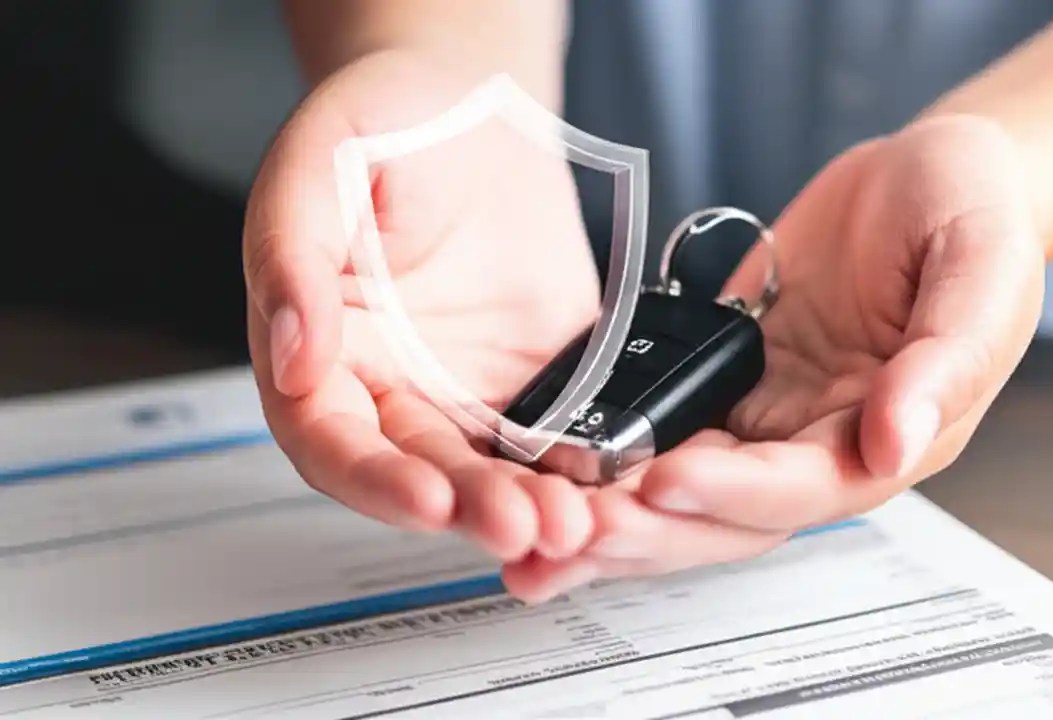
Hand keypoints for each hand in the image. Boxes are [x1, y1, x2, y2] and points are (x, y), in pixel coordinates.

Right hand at [243, 50, 600, 560]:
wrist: (476, 108)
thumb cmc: (385, 123)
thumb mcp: (321, 160)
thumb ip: (290, 253)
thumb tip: (290, 357)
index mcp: (319, 349)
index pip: (328, 439)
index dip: (372, 477)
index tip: (427, 498)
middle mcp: (391, 386)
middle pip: (418, 474)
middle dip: (468, 508)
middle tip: (522, 526)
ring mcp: (465, 391)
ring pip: (489, 470)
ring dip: (526, 504)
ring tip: (573, 524)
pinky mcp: (533, 383)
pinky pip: (553, 438)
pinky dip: (578, 467)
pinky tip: (610, 485)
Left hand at [503, 115, 1045, 600]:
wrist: (925, 172)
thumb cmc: (973, 214)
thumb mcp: (982, 270)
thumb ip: (948, 358)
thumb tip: (898, 440)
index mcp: (898, 431)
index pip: (809, 488)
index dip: (737, 493)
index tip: (667, 480)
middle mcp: (827, 440)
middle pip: (733, 514)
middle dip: (653, 528)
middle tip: (573, 527)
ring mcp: (773, 415)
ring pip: (689, 489)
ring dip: (619, 511)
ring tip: (541, 518)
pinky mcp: (730, 380)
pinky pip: (666, 429)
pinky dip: (613, 455)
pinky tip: (554, 467)